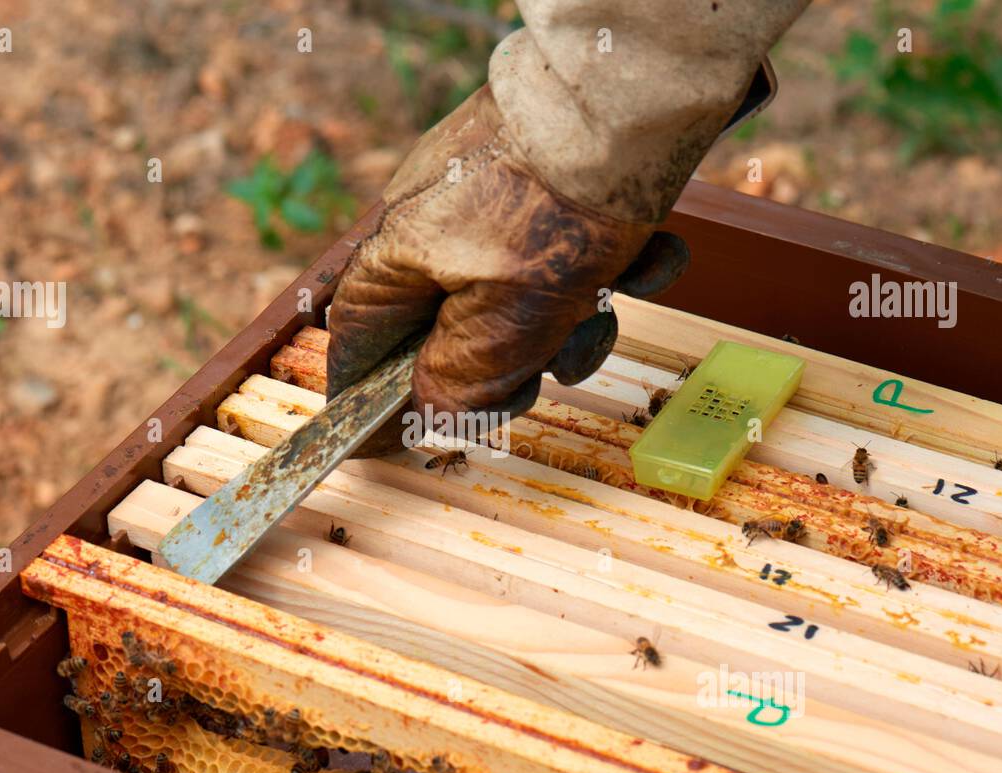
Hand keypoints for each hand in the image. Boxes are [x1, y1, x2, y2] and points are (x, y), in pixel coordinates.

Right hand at [327, 86, 687, 456]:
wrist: (625, 104)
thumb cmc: (555, 211)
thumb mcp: (504, 325)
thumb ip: (460, 386)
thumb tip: (432, 420)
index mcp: (398, 261)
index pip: (357, 349)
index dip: (376, 403)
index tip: (400, 440)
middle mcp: (428, 229)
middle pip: (454, 335)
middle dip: (514, 362)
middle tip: (550, 363)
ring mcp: (483, 202)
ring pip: (517, 299)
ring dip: (573, 318)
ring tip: (612, 297)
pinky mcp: (537, 182)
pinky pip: (560, 253)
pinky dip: (605, 266)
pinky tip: (644, 257)